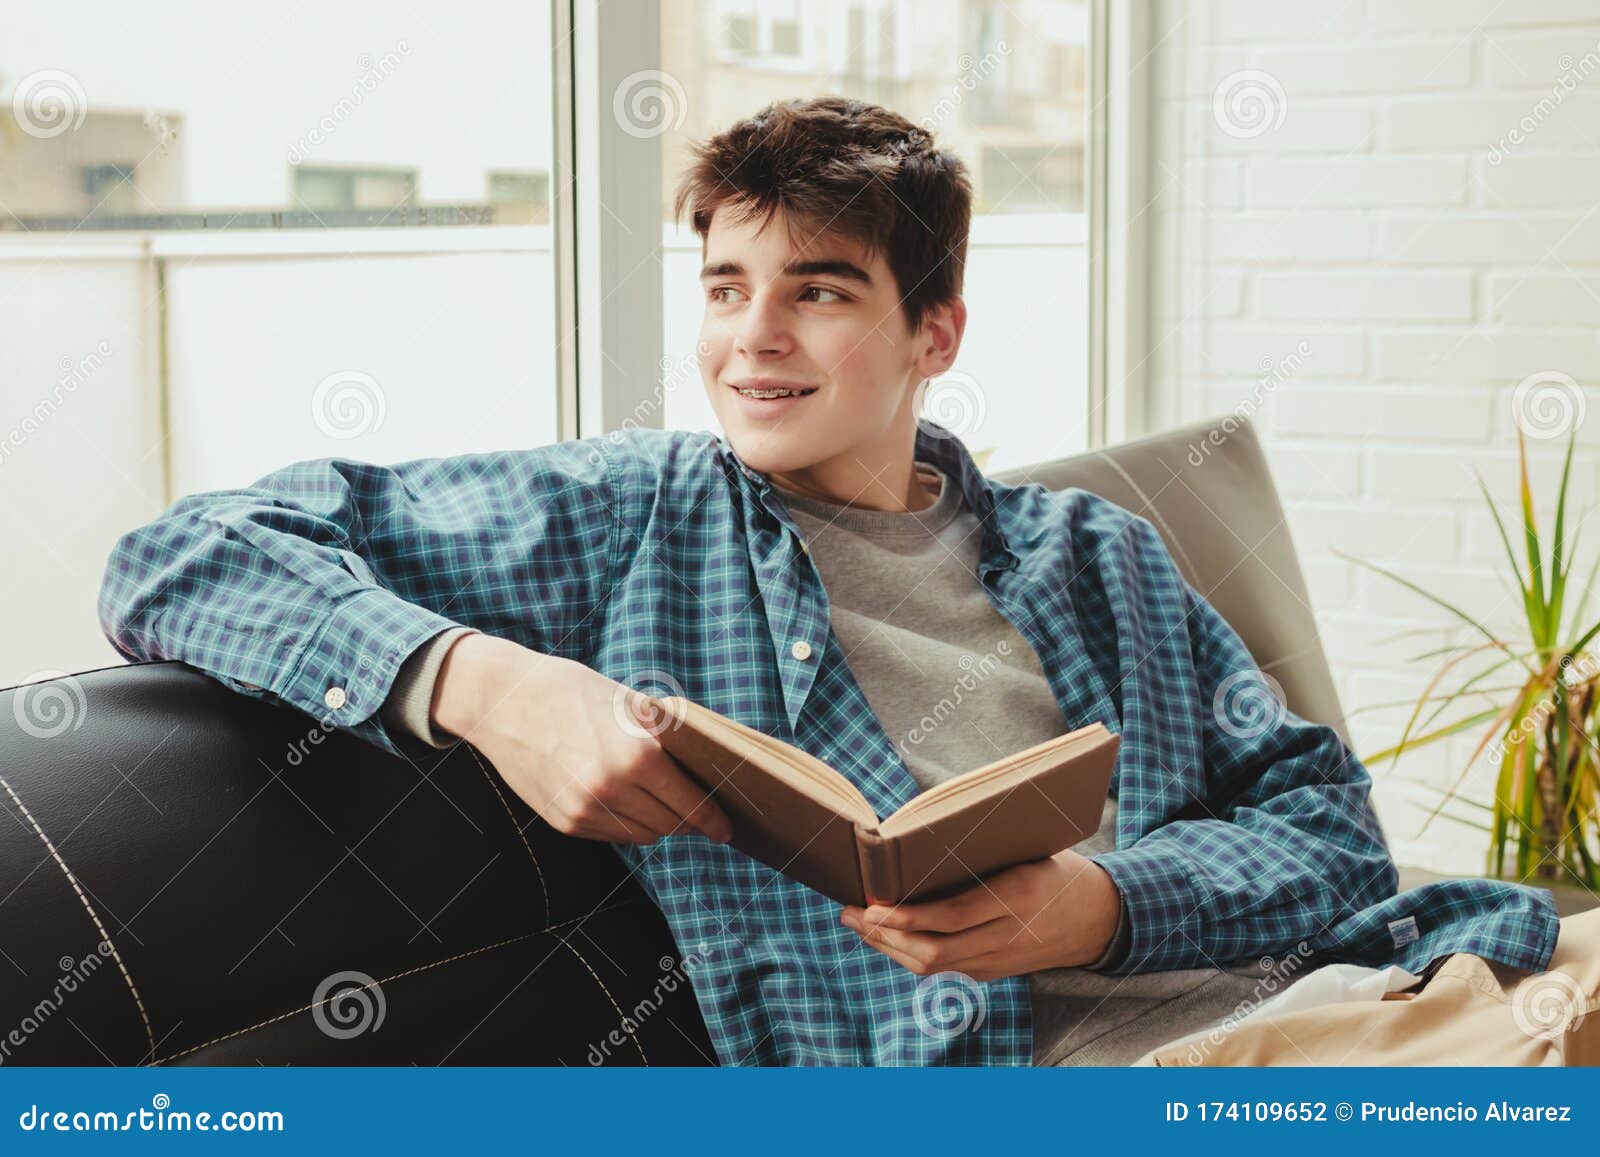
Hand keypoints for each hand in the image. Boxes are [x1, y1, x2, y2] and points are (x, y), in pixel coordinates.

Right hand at [430, 633, 732, 845]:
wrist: (501, 701)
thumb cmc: (571, 692)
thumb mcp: (628, 705)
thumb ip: (664, 741)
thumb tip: (703, 770)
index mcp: (636, 757)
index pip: (690, 804)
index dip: (714, 820)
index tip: (726, 829)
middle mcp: (611, 791)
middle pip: (670, 825)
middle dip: (689, 820)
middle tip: (702, 811)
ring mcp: (585, 812)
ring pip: (642, 835)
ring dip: (658, 823)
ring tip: (663, 802)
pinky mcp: (565, 823)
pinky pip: (612, 834)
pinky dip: (627, 822)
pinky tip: (626, 800)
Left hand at [839, 848, 1120, 980]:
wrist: (1100, 917)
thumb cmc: (1057, 870)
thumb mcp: (1027, 850)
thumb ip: (981, 853)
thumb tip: (919, 840)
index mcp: (1017, 896)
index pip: (952, 916)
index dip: (907, 916)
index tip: (871, 904)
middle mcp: (1007, 936)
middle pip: (935, 951)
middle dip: (885, 935)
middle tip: (849, 914)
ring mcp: (1000, 960)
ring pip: (935, 966)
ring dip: (890, 948)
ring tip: (859, 924)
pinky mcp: (994, 972)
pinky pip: (945, 970)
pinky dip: (910, 955)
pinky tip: (889, 936)